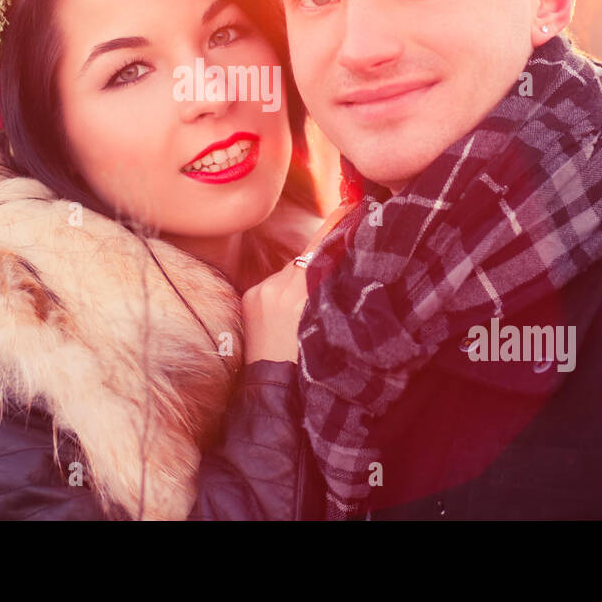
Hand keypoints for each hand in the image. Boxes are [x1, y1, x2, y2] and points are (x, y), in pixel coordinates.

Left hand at [240, 203, 353, 364]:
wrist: (275, 395)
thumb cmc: (312, 368)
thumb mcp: (333, 327)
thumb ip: (335, 292)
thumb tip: (343, 261)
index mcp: (305, 295)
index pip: (323, 246)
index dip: (338, 223)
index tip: (352, 206)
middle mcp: (280, 287)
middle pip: (308, 259)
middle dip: (321, 262)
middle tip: (334, 272)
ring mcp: (261, 292)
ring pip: (290, 273)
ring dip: (299, 284)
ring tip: (303, 314)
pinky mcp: (249, 298)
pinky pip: (272, 286)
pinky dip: (281, 295)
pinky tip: (284, 319)